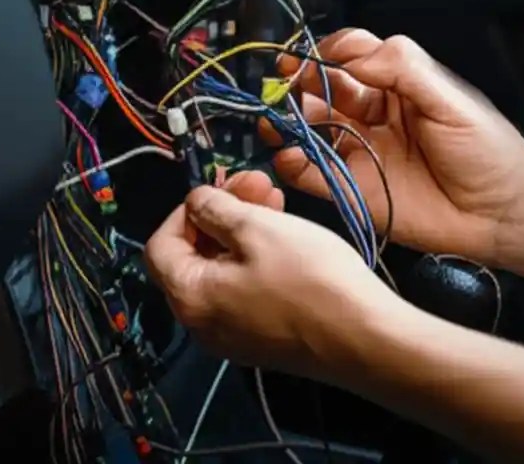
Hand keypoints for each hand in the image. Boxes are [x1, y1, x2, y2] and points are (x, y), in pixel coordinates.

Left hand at [144, 171, 395, 377]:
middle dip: (221, 216)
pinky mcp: (264, 340)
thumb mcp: (259, 229)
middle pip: (193, 259)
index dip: (185, 209)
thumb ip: (216, 210)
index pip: (160, 246)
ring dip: (243, 234)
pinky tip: (288, 240)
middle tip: (259, 184)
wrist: (363, 338)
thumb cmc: (308, 277)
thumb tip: (195, 201)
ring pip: (223, 273)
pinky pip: (244, 293)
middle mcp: (201, 323)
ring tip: (279, 204)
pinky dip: (257, 261)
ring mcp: (233, 336)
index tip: (223, 186)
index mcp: (189, 296)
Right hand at [272, 29, 523, 269]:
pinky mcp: (353, 188)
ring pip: (311, 128)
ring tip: (277, 122)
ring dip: (289, 121)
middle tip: (284, 88)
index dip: (327, 52)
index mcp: (398, 84)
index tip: (306, 57)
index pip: (352, 55)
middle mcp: (374, 113)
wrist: (500, 211)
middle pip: (323, 89)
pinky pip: (312, 173)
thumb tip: (349, 54)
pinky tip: (289, 156)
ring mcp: (362, 150)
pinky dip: (293, 164)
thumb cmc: (485, 148)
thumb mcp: (448, 98)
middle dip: (299, 84)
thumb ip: (401, 68)